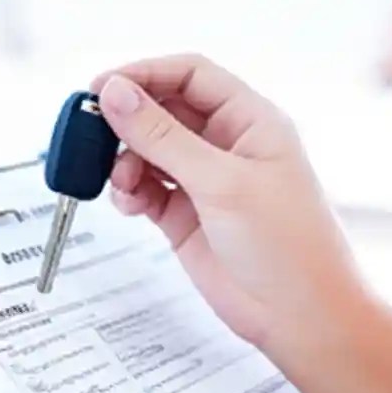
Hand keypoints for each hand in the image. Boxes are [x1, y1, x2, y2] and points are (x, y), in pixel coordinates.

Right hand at [91, 55, 368, 350]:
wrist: (300, 318)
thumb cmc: (288, 248)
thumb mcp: (221, 183)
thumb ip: (162, 136)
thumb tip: (116, 93)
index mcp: (250, 120)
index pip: (189, 75)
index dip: (144, 74)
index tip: (102, 88)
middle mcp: (225, 144)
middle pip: (161, 110)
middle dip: (126, 120)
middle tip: (92, 133)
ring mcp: (203, 179)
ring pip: (146, 150)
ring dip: (124, 161)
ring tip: (122, 184)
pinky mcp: (183, 214)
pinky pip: (143, 187)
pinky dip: (128, 191)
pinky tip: (131, 205)